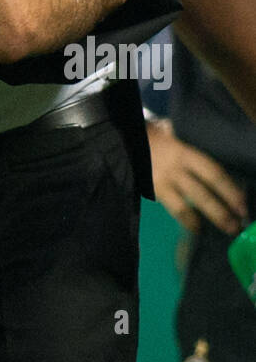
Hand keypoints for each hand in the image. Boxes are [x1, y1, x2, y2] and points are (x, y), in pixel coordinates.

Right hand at [147, 118, 248, 234]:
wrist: (117, 138)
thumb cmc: (148, 133)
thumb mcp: (170, 131)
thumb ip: (187, 145)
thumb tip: (209, 160)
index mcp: (182, 151)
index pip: (212, 172)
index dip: (229, 189)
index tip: (243, 203)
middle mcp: (174, 169)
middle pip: (202, 193)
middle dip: (221, 212)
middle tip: (236, 226)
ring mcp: (161, 182)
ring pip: (185, 207)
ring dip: (204, 220)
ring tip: (221, 230)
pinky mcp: (151, 191)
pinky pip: (172, 209)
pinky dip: (185, 220)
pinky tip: (196, 228)